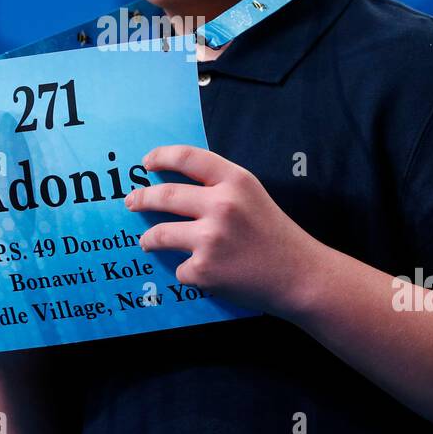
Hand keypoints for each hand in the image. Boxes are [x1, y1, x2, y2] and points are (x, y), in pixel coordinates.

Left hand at [123, 144, 326, 318]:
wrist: (300, 277)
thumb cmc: (276, 236)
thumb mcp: (253, 197)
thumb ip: (220, 187)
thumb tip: (173, 185)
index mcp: (236, 181)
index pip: (188, 157)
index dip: (162, 156)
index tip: (146, 162)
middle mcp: (222, 205)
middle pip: (164, 195)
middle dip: (141, 198)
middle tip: (132, 201)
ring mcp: (211, 238)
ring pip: (159, 234)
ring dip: (149, 239)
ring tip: (148, 241)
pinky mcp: (204, 270)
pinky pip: (180, 268)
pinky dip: (188, 272)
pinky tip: (205, 273)